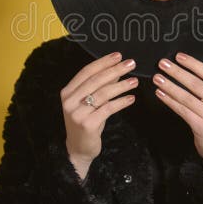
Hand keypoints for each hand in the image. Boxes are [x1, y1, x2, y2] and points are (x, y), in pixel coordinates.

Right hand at [60, 51, 137, 178]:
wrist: (79, 148)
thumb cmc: (87, 121)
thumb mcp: (90, 102)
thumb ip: (101, 85)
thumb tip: (118, 68)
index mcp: (67, 92)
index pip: (86, 72)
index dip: (103, 62)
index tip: (118, 55)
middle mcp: (70, 101)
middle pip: (95, 81)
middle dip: (115, 70)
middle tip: (131, 64)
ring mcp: (77, 113)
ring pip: (103, 94)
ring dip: (121, 85)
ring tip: (135, 81)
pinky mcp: (88, 124)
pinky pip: (108, 109)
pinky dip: (121, 102)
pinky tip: (131, 98)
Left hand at [153, 52, 202, 167]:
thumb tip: (185, 70)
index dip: (192, 63)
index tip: (178, 56)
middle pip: (196, 83)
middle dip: (177, 72)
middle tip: (163, 64)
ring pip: (187, 97)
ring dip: (170, 86)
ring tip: (157, 78)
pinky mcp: (202, 126)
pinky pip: (182, 110)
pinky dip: (170, 101)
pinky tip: (160, 94)